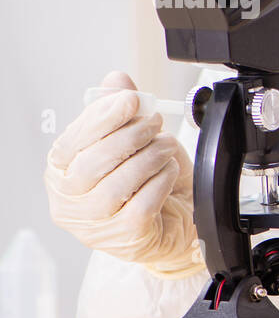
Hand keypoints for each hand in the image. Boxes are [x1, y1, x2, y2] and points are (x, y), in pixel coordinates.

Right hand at [44, 72, 202, 276]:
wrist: (176, 217)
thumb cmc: (146, 180)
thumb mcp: (132, 140)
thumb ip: (119, 110)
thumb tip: (117, 80)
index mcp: (62, 172)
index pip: (71, 142)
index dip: (101, 118)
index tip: (130, 100)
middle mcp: (71, 202)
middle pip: (93, 162)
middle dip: (130, 135)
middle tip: (155, 123)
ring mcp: (96, 224)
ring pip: (118, 184)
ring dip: (149, 157)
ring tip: (166, 145)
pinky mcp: (125, 237)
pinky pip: (142, 204)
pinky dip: (160, 180)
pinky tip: (169, 170)